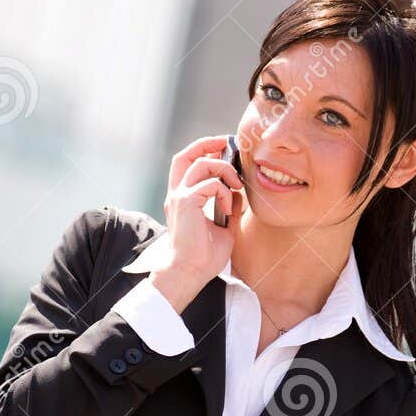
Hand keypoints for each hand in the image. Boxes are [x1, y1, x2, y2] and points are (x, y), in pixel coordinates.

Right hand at [155, 134, 245, 298]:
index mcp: (181, 199)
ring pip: (202, 164)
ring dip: (224, 169)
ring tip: (236, 185)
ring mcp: (179, 197)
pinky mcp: (186, 202)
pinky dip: (225, 192)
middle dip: (207, 143)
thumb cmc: (204, 257)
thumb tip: (239, 195)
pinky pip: (211, 184)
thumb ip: (230, 209)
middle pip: (186, 155)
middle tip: (227, 143)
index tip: (223, 150)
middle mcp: (177, 195)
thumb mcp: (223, 229)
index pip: (187, 165)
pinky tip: (228, 207)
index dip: (203, 151)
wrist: (190, 273)